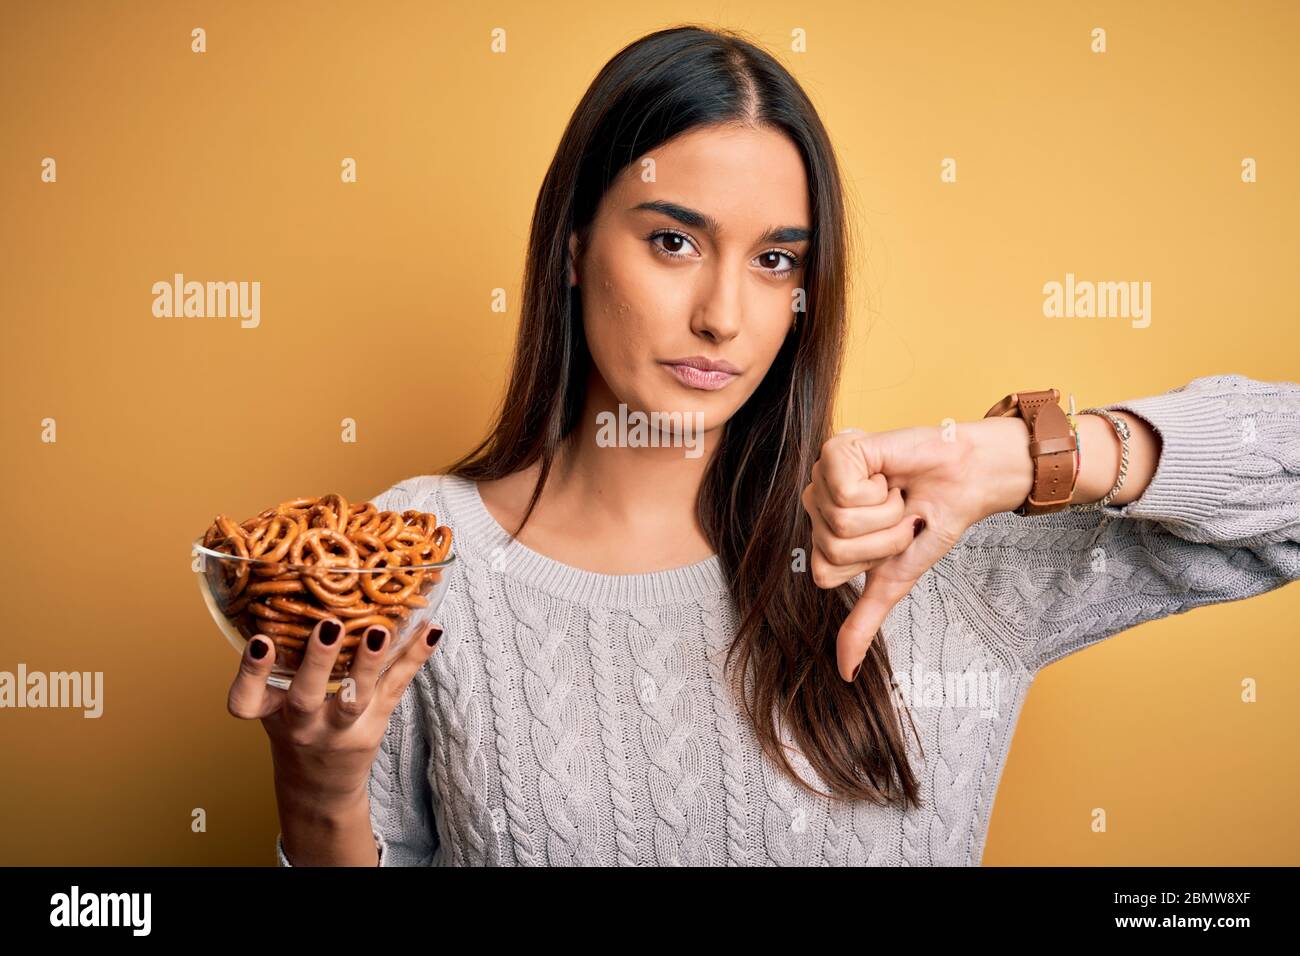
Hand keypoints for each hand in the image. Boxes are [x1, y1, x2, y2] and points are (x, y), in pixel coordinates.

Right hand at [227, 616, 443, 861]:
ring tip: (380, 630)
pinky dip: (414, 657)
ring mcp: (342, 727)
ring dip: (369, 662)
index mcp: (271, 714)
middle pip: (306, 697)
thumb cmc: (297, 729)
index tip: (261, 641)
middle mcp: (303, 725)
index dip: (251, 671)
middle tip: (331, 627)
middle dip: (318, 661)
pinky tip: (431, 631)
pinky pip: (396, 687)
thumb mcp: (275, 705)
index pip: (246, 700)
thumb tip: (301, 596)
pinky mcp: (375, 723)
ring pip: (355, 697)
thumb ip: (280, 666)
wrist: (320, 787)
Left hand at [801, 417, 1032, 679]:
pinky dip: (881, 492)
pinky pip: (844, 492)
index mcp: (823, 531)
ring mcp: (824, 474)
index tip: (892, 540)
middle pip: (831, 549)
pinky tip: (890, 475)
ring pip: (840, 524)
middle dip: (881, 540)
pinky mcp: (838, 450)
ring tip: (898, 495)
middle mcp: (817, 501)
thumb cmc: (932, 521)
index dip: (867, 563)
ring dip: (886, 516)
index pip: (822, 573)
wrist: (968, 483)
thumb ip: (864, 620)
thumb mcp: (894, 579)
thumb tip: (844, 672)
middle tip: (899, 515)